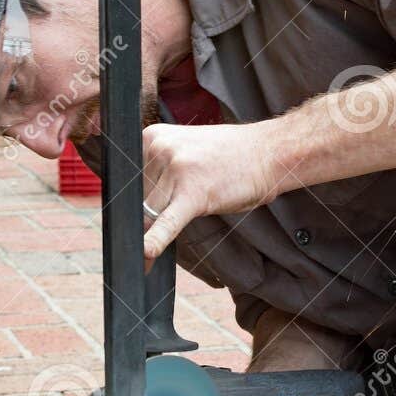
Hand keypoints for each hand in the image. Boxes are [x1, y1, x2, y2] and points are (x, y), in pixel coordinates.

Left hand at [142, 120, 281, 264]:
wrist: (268, 152)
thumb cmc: (228, 158)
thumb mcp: (184, 152)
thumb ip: (157, 172)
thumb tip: (134, 209)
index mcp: (152, 137)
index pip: (127, 179)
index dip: (129, 204)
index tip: (129, 223)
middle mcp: (159, 148)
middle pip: (136, 198)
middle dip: (143, 221)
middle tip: (145, 243)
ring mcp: (176, 169)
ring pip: (149, 213)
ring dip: (150, 237)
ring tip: (149, 258)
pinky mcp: (193, 192)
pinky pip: (168, 221)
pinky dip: (157, 239)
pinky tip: (148, 254)